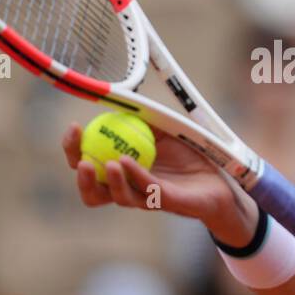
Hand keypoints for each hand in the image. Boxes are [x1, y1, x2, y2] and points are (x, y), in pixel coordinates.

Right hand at [59, 123, 256, 243]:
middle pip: (93, 192)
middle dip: (81, 176)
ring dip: (107, 182)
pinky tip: (126, 161)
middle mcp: (129, 189)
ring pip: (118, 197)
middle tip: (80, 159)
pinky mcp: (166, 200)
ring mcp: (147, 198)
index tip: (74, 127)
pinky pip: (146, 190)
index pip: (87, 164)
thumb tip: (118, 94)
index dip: (73, 149)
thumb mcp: (160, 128)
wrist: (220, 175)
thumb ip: (139, 116)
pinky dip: (134, 175)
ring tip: (106, 163)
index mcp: (121, 172)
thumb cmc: (187, 153)